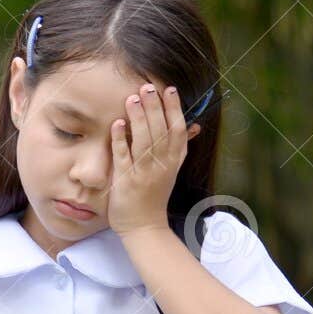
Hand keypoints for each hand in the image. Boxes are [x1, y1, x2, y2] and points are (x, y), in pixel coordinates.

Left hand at [107, 83, 200, 238]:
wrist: (144, 227)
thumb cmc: (154, 195)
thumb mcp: (171, 170)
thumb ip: (178, 146)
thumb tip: (194, 125)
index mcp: (174, 161)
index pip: (178, 131)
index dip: (174, 109)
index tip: (169, 90)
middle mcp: (162, 166)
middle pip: (161, 132)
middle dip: (155, 108)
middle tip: (148, 86)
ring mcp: (144, 173)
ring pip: (144, 142)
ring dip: (139, 119)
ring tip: (133, 98)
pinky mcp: (126, 182)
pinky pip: (124, 158)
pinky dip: (121, 140)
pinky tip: (118, 123)